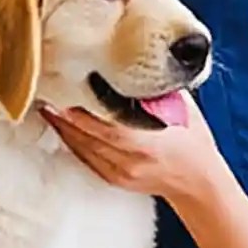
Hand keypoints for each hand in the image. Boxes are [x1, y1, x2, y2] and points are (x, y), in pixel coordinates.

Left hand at [39, 92, 231, 205]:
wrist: (197, 180)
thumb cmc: (193, 142)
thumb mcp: (183, 110)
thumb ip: (161, 91)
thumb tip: (144, 66)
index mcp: (149, 143)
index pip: (109, 128)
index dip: (85, 114)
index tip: (68, 95)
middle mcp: (132, 161)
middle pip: (90, 138)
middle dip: (66, 118)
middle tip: (49, 96)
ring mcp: (122, 173)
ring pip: (84, 149)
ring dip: (65, 129)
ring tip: (49, 108)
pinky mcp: (115, 179)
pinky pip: (87, 159)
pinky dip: (73, 142)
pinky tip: (63, 128)